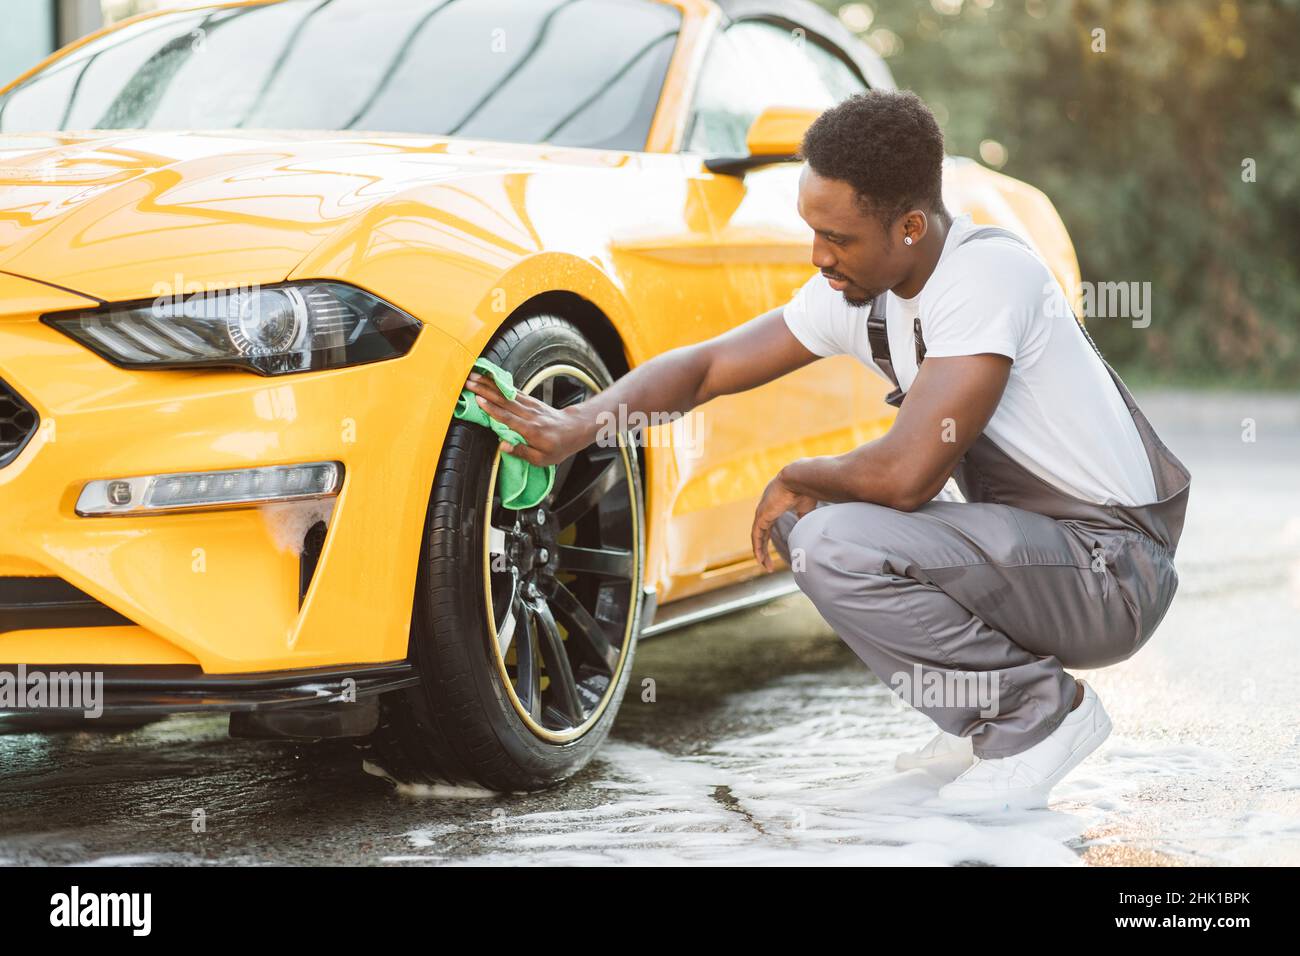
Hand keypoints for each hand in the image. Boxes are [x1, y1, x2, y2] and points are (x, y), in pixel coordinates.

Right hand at [462, 371, 590, 466]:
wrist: (575, 429)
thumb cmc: (558, 447)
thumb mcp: (542, 459)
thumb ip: (521, 452)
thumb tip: (502, 446)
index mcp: (531, 430)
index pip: (508, 418)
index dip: (492, 409)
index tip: (478, 399)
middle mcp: (530, 415)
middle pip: (504, 401)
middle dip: (484, 390)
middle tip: (468, 382)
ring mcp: (531, 405)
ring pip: (507, 393)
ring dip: (489, 384)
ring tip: (474, 377)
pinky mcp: (532, 401)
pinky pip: (514, 391)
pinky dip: (501, 384)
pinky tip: (490, 379)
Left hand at [751, 473, 818, 571]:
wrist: (800, 479)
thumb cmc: (805, 490)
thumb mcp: (805, 509)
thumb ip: (803, 519)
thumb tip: (808, 533)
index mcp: (774, 507)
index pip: (768, 528)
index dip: (769, 542)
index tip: (773, 553)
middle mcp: (765, 510)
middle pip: (761, 535)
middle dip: (764, 551)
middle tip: (768, 565)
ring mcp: (761, 513)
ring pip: (757, 537)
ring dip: (760, 552)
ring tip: (764, 566)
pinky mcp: (761, 516)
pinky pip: (756, 535)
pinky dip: (757, 547)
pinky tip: (759, 559)